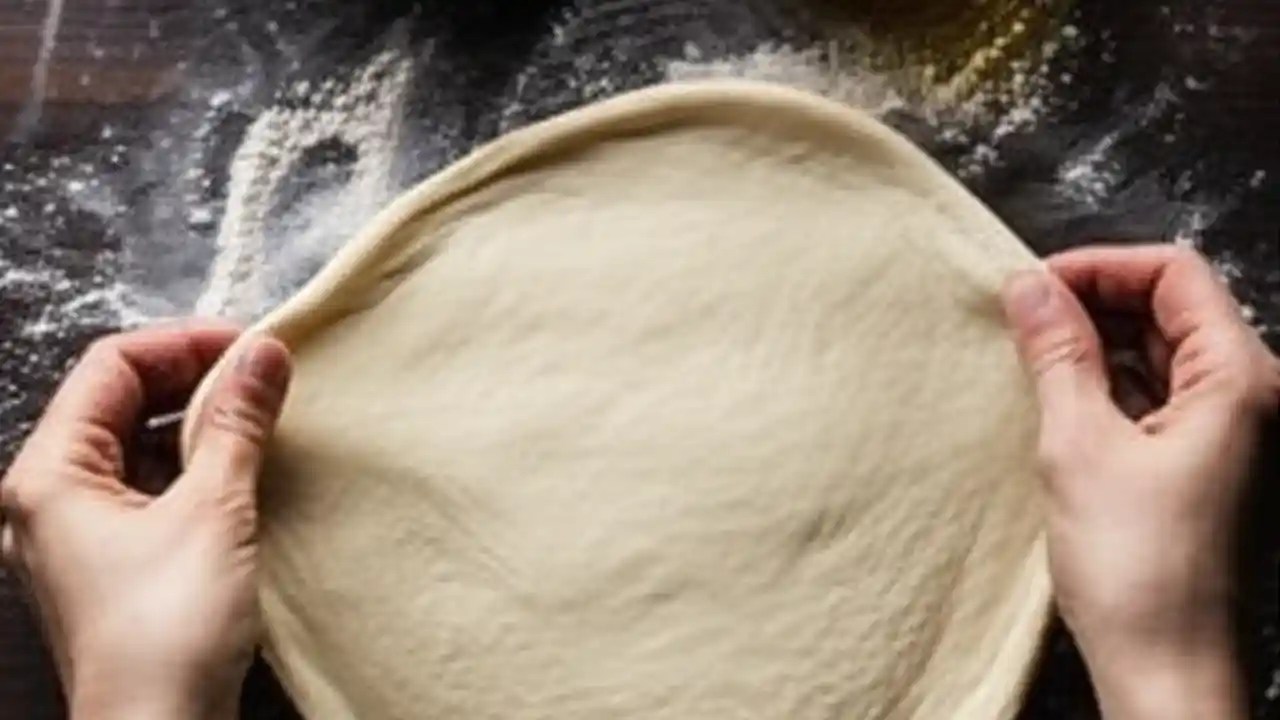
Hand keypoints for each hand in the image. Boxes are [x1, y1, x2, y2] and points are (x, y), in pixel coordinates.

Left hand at [0, 324, 291, 719]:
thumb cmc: (169, 629)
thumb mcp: (214, 509)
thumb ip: (237, 422)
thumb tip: (264, 351)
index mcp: (50, 473)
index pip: (110, 366)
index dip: (184, 343)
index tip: (252, 347)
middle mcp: (50, 498)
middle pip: (118, 402)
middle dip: (194, 380)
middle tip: (264, 378)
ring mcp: (78, 535)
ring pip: (136, 446)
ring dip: (198, 425)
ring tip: (262, 421)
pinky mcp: (111, 566)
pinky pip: (148, 490)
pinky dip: (193, 469)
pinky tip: (243, 471)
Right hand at [1002, 245, 1279, 719]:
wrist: (1163, 666)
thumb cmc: (1134, 565)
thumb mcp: (1079, 444)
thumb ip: (1056, 353)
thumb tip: (1026, 283)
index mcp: (1239, 377)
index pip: (1174, 273)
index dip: (1098, 266)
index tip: (1031, 286)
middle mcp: (1246, 393)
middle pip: (1168, 306)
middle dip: (1091, 301)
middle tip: (1017, 319)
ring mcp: (1226, 427)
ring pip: (1157, 348)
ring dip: (1093, 343)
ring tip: (1027, 358)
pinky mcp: (1199, 458)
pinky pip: (1153, 393)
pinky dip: (1104, 383)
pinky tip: (1055, 396)